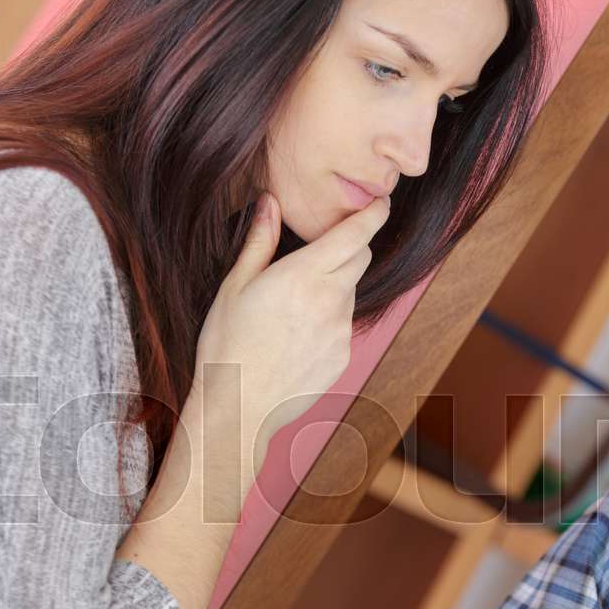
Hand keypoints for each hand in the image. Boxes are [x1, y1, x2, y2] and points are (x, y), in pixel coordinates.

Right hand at [192, 192, 390, 456]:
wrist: (238, 406)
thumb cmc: (227, 344)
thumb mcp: (234, 286)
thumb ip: (261, 241)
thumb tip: (271, 202)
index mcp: (303, 276)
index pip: (356, 235)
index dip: (374, 214)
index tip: (381, 202)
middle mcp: (331, 300)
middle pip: (361, 258)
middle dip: (351, 245)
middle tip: (322, 247)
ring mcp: (341, 331)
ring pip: (351, 291)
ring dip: (336, 283)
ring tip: (294, 301)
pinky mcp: (343, 356)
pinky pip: (344, 324)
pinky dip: (330, 317)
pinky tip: (296, 332)